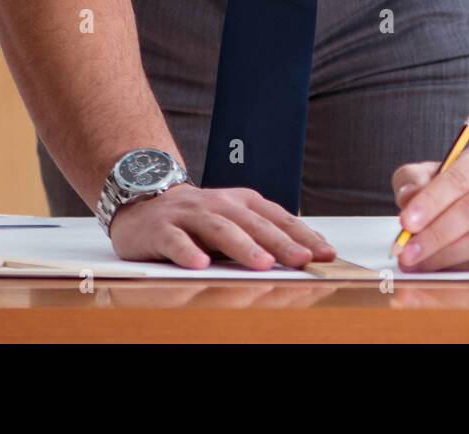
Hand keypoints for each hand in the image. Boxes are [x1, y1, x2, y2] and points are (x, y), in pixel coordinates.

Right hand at [108, 184, 336, 270]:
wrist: (142, 203)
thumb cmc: (197, 221)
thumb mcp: (232, 224)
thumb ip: (261, 237)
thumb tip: (304, 258)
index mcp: (242, 203)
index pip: (278, 218)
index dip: (303, 235)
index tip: (326, 254)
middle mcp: (219, 204)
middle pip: (254, 223)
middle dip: (282, 243)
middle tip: (303, 260)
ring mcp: (190, 214)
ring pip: (220, 229)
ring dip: (243, 246)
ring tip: (263, 265)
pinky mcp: (160, 229)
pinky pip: (175, 240)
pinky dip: (188, 251)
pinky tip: (200, 265)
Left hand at [391, 138, 468, 271]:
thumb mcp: (441, 170)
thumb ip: (416, 179)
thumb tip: (407, 198)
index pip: (460, 178)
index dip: (431, 202)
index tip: (405, 222)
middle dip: (434, 235)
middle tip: (406, 252)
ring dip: (445, 256)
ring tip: (418, 263)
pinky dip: (463, 266)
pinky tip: (443, 266)